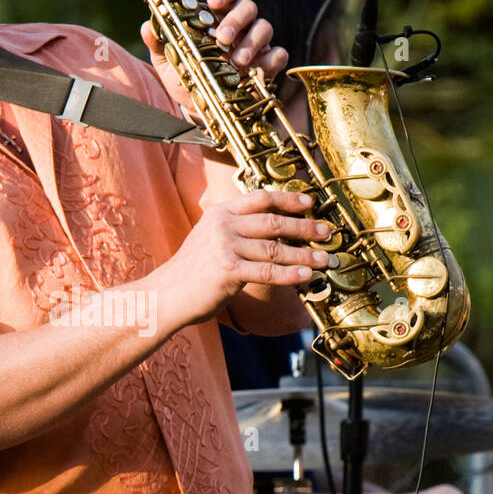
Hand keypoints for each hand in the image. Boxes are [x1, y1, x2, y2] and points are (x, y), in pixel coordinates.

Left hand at [140, 0, 288, 112]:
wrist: (198, 110)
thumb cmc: (185, 78)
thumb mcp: (167, 62)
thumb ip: (158, 44)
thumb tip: (147, 27)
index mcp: (217, 19)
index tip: (215, 2)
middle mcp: (239, 27)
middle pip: (248, 7)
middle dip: (236, 19)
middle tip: (223, 38)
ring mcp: (256, 45)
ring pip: (265, 27)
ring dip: (252, 42)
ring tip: (236, 61)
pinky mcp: (268, 66)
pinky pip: (279, 55)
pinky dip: (271, 60)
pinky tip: (258, 72)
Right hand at [151, 189, 332, 330]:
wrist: (166, 295)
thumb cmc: (192, 273)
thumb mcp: (210, 240)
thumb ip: (236, 231)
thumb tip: (274, 231)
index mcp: (219, 213)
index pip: (260, 198)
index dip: (287, 199)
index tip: (309, 203)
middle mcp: (222, 225)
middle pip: (273, 221)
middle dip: (304, 227)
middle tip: (326, 232)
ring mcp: (224, 247)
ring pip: (275, 248)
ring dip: (304, 254)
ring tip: (323, 259)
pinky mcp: (227, 271)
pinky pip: (267, 272)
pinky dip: (290, 274)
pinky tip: (306, 277)